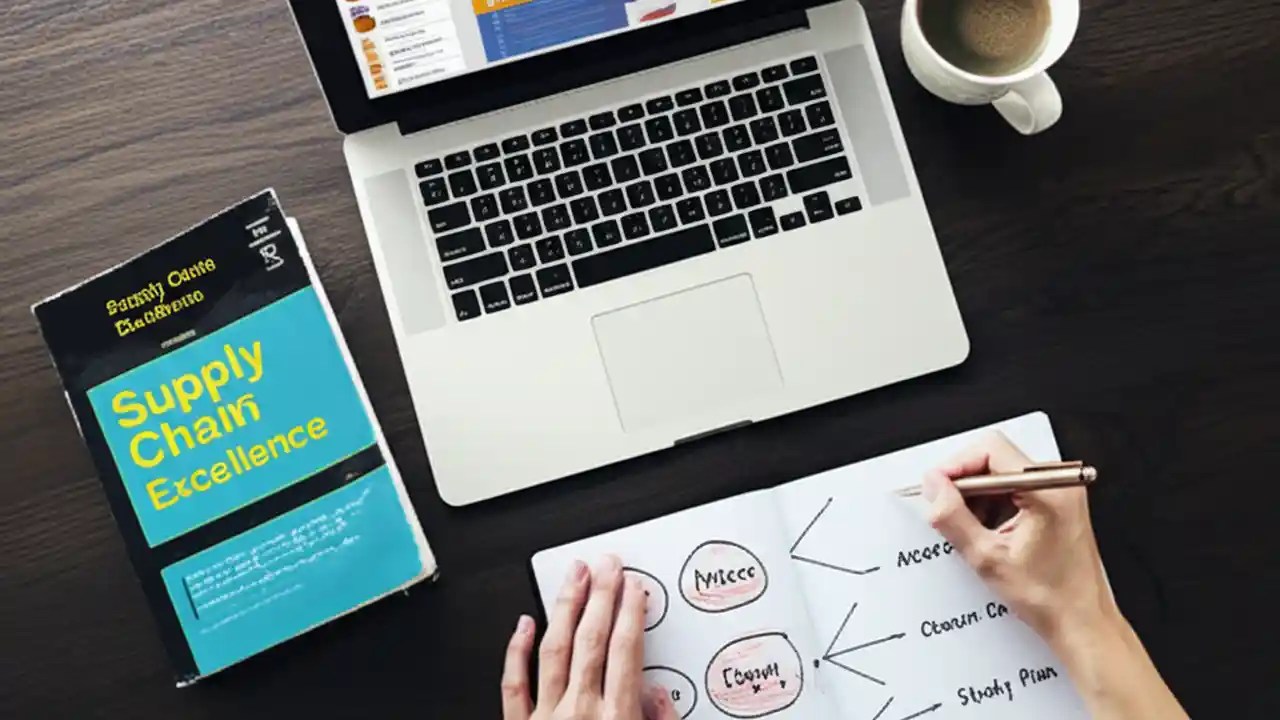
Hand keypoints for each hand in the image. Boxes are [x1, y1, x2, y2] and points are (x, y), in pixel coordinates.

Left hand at [502, 555, 678, 719]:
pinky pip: (514, 683)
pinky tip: (525, 622)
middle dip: (601, 596)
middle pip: (591, 639)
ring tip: (575, 576)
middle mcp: (580, 713)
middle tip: (606, 566)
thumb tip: (659, 694)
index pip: (625, 651)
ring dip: (567, 606)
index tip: (633, 588)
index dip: (630, 612)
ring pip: (555, 649)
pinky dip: (517, 649)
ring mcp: (546, 718)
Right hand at [921, 432, 1117, 643]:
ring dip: (978, 498)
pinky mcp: (1056, 502)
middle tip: (951, 513)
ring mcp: (1060, 492)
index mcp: (1047, 490)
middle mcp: (1059, 483)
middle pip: (994, 459)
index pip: (990, 449)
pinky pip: (1013, 488)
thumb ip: (953, 517)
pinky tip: (991, 534)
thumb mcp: (988, 558)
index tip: (937, 485)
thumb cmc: (1051, 598)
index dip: (956, 465)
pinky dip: (993, 506)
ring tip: (977, 532)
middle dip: (966, 486)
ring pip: (1000, 474)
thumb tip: (934, 487)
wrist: (1082, 622)